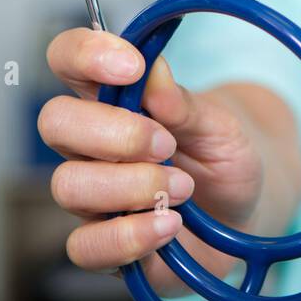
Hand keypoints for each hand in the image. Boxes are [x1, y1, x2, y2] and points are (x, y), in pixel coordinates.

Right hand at [37, 28, 263, 291]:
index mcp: (113, 100)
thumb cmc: (223, 160)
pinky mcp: (104, 245)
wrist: (244, 214)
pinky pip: (85, 246)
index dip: (85, 54)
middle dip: (115, 132)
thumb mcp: (220, 126)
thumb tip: (154, 71)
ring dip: (133, 185)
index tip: (132, 66)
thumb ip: (185, 103)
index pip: (67, 60)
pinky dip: (129, 236)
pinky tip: (169, 226)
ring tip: (183, 188)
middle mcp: (91, 147)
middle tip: (167, 144)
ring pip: (68, 185)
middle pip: (56, 123)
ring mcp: (93, 197)